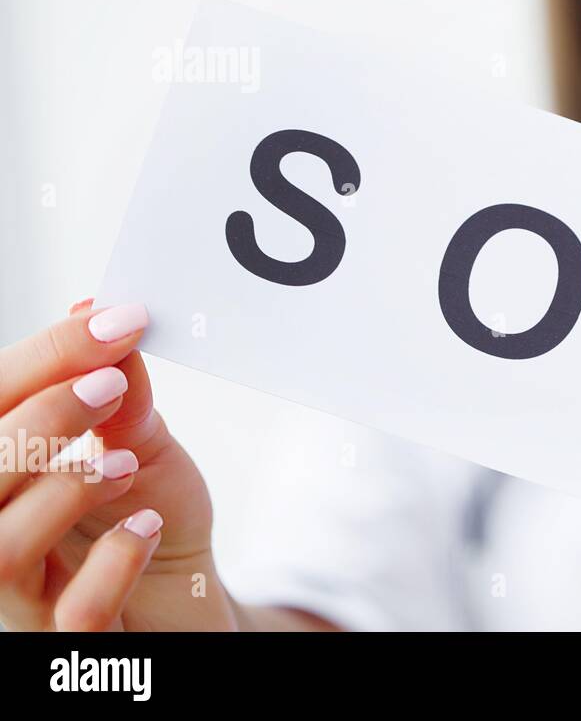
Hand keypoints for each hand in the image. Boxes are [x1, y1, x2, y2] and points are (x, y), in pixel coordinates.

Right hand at [0, 300, 237, 629]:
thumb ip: (121, 397)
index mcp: (2, 473)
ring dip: (62, 490)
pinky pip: (70, 614)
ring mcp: (20, 598)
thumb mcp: (140, 447)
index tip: (114, 320)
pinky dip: (112, 563)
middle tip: (111, 384)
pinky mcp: (66, 642)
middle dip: (39, 418)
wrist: (189, 600)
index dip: (43, 358)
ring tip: (122, 465)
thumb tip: (98, 313)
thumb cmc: (147, 518)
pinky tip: (145, 525)